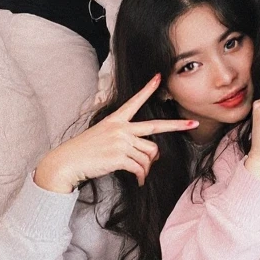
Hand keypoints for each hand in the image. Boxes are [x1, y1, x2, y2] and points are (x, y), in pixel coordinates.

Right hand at [34, 74, 196, 192]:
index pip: (134, 101)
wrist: (66, 163)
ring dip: (148, 167)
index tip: (159, 77)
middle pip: (156, 126)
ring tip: (142, 174)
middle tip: (193, 124)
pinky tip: (139, 181)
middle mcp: (120, 128)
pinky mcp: (119, 156)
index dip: (148, 89)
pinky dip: (141, 176)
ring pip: (149, 154)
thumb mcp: (101, 136)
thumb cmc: (83, 152)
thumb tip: (148, 153)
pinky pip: (140, 167)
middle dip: (177, 125)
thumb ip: (124, 139)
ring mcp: (120, 142)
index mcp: (115, 120)